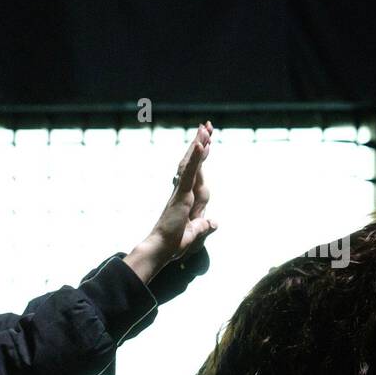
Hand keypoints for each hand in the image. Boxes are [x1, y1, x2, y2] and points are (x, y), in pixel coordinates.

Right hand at [124, 123, 216, 282]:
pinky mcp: (182, 194)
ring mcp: (182, 191)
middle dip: (201, 142)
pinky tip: (201, 144)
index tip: (207, 141)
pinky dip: (195, 158)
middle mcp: (184, 190)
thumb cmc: (174, 243)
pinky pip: (190, 173)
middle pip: (194, 162)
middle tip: (207, 125)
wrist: (161, 249)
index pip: (197, 171)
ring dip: (199, 144)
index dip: (202, 156)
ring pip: (192, 163)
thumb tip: (214, 223)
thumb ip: (204, 226)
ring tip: (205, 128)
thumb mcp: (196, 234)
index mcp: (188, 197)